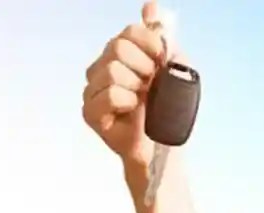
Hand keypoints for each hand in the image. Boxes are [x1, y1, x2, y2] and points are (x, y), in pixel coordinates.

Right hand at [81, 2, 167, 172]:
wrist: (163, 147)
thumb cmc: (167, 111)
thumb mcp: (173, 70)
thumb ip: (162, 39)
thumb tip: (151, 6)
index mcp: (122, 54)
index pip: (130, 32)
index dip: (151, 46)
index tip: (161, 64)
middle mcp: (103, 66)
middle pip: (119, 47)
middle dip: (144, 68)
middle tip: (149, 88)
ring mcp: (93, 88)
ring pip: (113, 70)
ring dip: (136, 88)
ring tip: (140, 102)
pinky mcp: (90, 111)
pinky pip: (110, 94)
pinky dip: (126, 103)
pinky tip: (129, 112)